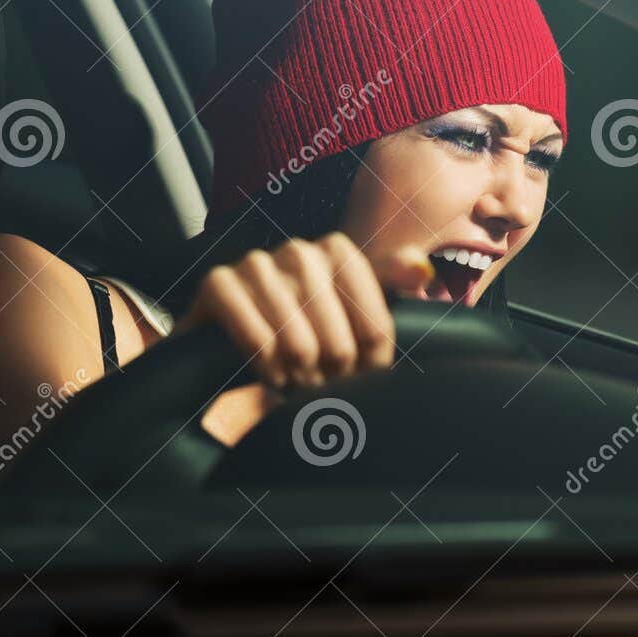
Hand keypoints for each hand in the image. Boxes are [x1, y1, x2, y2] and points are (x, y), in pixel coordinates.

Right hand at [175, 232, 433, 389]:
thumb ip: (386, 286)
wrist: (226, 341)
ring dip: (298, 379)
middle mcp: (299, 249)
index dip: (370, 366)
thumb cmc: (298, 328)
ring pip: (299, 347)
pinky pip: (257, 341)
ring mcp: (256, 263)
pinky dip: (266, 370)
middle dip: (331, 378)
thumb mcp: (348, 310)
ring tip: (295, 383)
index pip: (374, 327)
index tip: (361, 379)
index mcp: (337, 251)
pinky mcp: (217, 284)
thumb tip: (420, 269)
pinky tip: (269, 375)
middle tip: (320, 387)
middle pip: (339, 343)